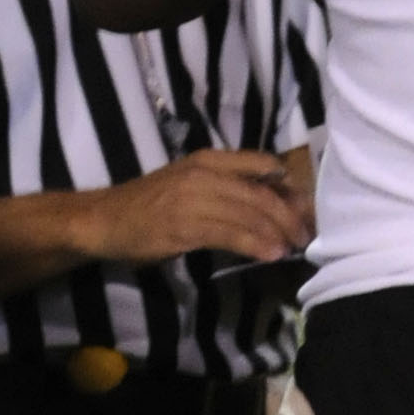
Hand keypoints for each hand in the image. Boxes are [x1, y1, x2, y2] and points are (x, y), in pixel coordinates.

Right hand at [81, 150, 315, 267]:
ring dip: (277, 233)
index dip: (288, 188)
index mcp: (208, 160)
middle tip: (306, 235)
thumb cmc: (150, 204)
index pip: (261, 165)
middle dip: (289, 216)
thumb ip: (226, 187)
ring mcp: (194, 199)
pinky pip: (230, 234)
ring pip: (249, 213)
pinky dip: (255, 244)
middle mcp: (204, 174)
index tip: (305, 208)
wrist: (106, 218)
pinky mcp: (186, 226)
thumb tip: (270, 201)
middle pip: (261, 193)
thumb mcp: (190, 183)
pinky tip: (270, 254)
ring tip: (294, 248)